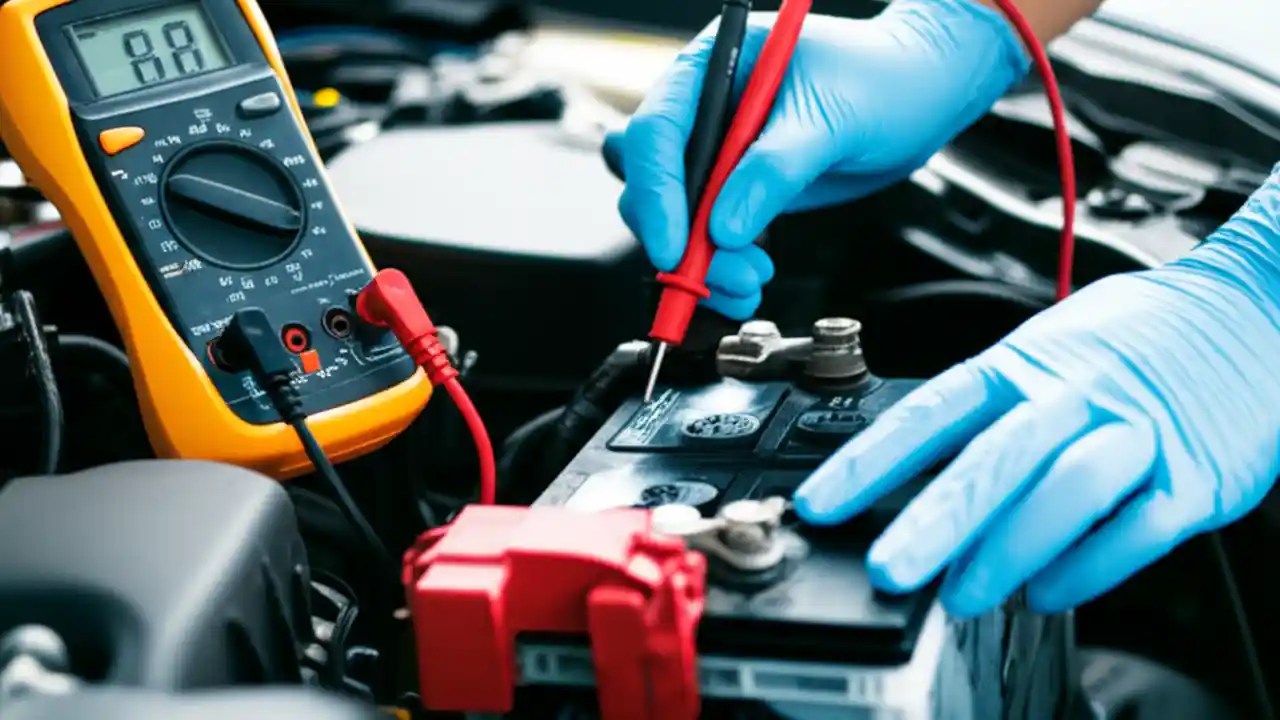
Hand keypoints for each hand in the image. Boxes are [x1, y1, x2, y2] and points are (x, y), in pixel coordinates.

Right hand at [608, 0, 1028, 318]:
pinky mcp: (739, 192)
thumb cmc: (881, 79)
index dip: (657, 193)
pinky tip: (749, 281)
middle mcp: (703, 112)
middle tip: (711, 277)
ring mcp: (719, 155)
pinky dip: (722, 269)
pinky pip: (711, 238)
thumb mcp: (829, 120)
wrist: (921, 96)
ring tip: (746, 283)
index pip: (656, 133)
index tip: (674, 246)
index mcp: (709, 70)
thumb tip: (725, 226)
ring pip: (678, 220)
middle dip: (679, 237)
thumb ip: (773, 170)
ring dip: (703, 263)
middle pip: (653, 183)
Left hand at [794, 165, 1279, 616]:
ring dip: (1008, 550)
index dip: (870, 460)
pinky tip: (1048, 592)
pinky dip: (1089, 567)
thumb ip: (991, 409)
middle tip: (888, 569)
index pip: (933, 411)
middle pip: (995, 457)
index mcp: (1025, 362)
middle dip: (934, 519)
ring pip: (1066, 491)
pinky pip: (1139, 528)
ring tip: (962, 595)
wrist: (1252, 305)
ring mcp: (1139, 433)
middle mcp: (1076, 393)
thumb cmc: (1136, 337)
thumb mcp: (1048, 348)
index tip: (821, 503)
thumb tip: (915, 472)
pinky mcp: (1197, 475)